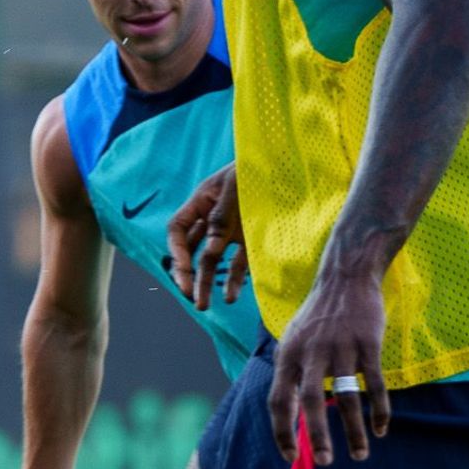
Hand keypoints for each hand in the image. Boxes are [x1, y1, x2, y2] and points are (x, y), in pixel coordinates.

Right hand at [165, 165, 248, 310]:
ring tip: (205, 305)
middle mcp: (213, 220)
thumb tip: (211, 250)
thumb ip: (222, 217)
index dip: (177, 250)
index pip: (178, 230)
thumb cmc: (259, 167)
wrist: (291, 162)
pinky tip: (232, 297)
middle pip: (192, 251)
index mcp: (202, 202)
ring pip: (212, 262)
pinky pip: (239, 264)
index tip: (184, 269)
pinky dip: (234, 281)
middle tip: (189, 295)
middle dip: (187, 275)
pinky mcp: (252, 241)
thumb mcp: (236, 185)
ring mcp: (232, 232)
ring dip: (207, 283)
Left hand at [268, 264, 389, 464]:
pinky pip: (374, 383)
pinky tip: (380, 429)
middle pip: (309, 401)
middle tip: (323, 462)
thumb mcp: (293, 339)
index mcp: (287, 355)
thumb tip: (289, 414)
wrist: (346, 277)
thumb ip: (290, 373)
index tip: (290, 457)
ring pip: (347, 397)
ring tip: (359, 455)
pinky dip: (379, 409)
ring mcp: (341, 348)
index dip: (282, 431)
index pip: (278, 400)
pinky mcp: (368, 344)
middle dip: (315, 436)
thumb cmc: (318, 316)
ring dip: (354, 430)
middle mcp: (311, 353)